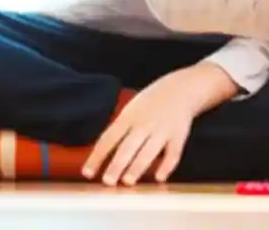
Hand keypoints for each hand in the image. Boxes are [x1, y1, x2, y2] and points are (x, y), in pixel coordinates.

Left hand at [83, 63, 236, 185]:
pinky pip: (174, 152)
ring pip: (149, 151)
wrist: (181, 88)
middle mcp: (144, 124)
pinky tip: (160, 177)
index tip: (87, 173)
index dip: (97, 156)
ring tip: (128, 181)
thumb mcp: (131, 110)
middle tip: (107, 181)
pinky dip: (167, 165)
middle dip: (117, 164)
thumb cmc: (151, 102)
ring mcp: (162, 130)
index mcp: (128, 117)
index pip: (109, 138)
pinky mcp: (179, 135)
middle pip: (128, 146)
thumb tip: (102, 154)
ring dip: (138, 166)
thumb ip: (119, 130)